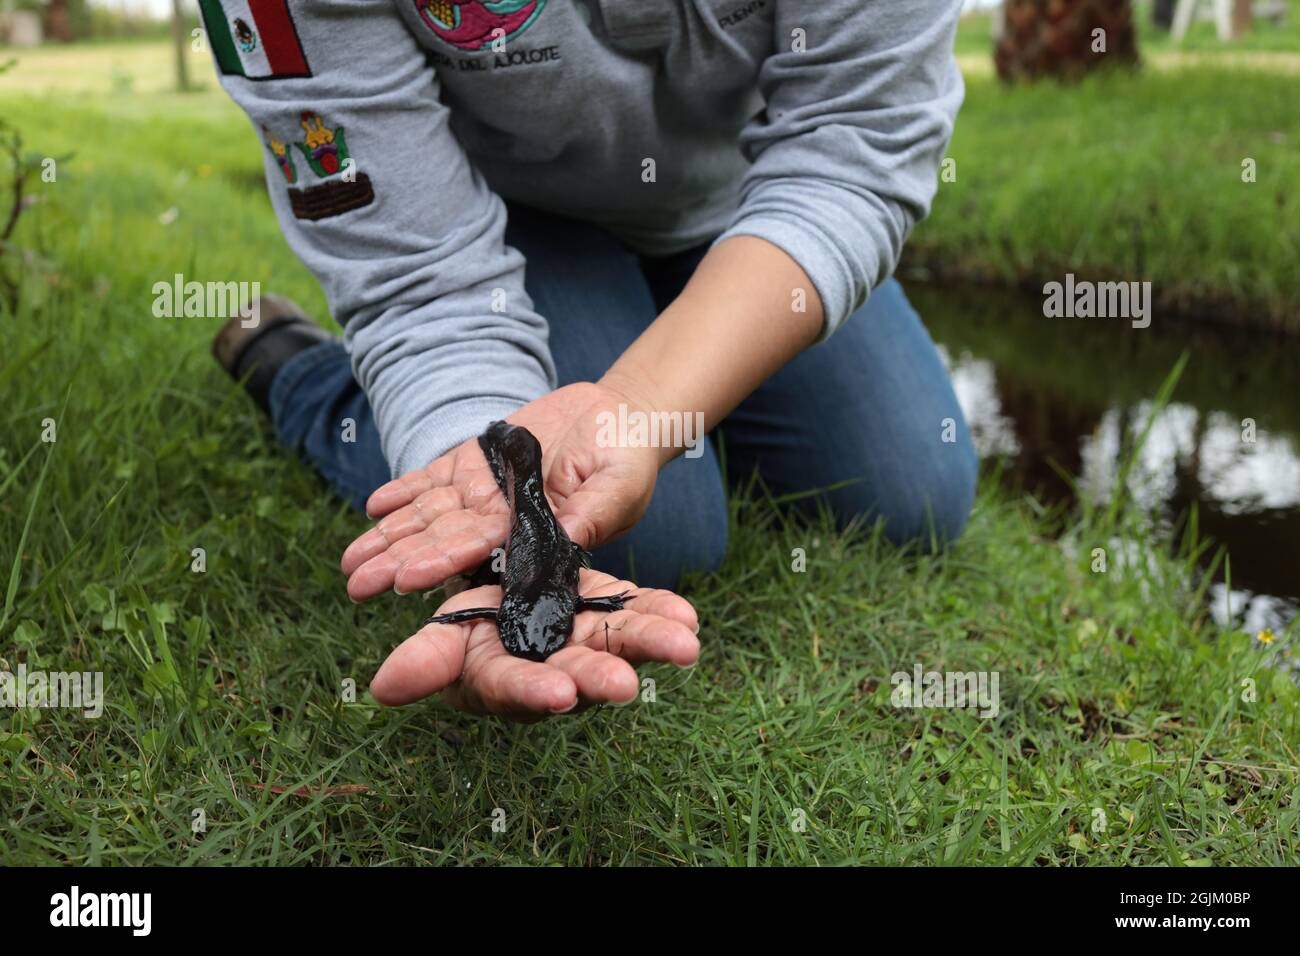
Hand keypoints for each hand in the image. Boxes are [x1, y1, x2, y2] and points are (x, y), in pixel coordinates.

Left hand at [340, 381, 663, 600]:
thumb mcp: (616, 490)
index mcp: (533, 538)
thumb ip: (586, 519)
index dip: (442, 564)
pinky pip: (432, 480)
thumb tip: (557, 552)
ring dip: (389, 536)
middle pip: (441, 543)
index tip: (404, 580)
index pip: (481, 555)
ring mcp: (484, 492)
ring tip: (350, 558)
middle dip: (398, 562)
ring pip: (428, 518)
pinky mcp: (474, 462)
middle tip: (356, 583)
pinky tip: (376, 505)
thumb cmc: (627, 459)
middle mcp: (501, 522)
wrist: (619, 417)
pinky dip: (404, 491)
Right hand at [369, 570, 698, 719]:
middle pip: (576, 673)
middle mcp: (550, 666)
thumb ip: (424, 659)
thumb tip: (381, 690)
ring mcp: (587, 641)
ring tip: (685, 644)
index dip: (532, 692)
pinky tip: (688, 615)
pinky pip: (640, 612)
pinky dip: (662, 611)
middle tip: (626, 685)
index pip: (513, 687)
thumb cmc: (468, 626)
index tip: (556, 695)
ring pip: (620, 643)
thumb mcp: (441, 635)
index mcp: (502, 675)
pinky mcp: (612, 612)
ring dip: (652, 643)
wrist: (505, 589)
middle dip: (601, 678)